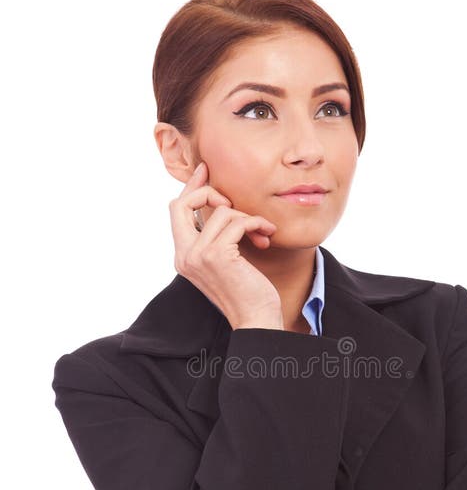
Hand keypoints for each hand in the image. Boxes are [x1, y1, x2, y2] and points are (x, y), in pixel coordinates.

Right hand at [169, 160, 283, 330]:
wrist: (256, 318)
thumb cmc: (247, 292)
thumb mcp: (226, 259)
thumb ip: (216, 236)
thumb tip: (221, 206)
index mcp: (183, 256)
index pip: (177, 211)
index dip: (191, 187)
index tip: (205, 170)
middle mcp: (184, 256)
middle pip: (181, 204)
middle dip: (207, 192)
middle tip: (231, 200)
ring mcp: (198, 256)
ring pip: (221, 212)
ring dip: (248, 217)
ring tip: (262, 232)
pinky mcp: (217, 255)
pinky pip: (237, 222)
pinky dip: (256, 224)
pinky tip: (266, 235)